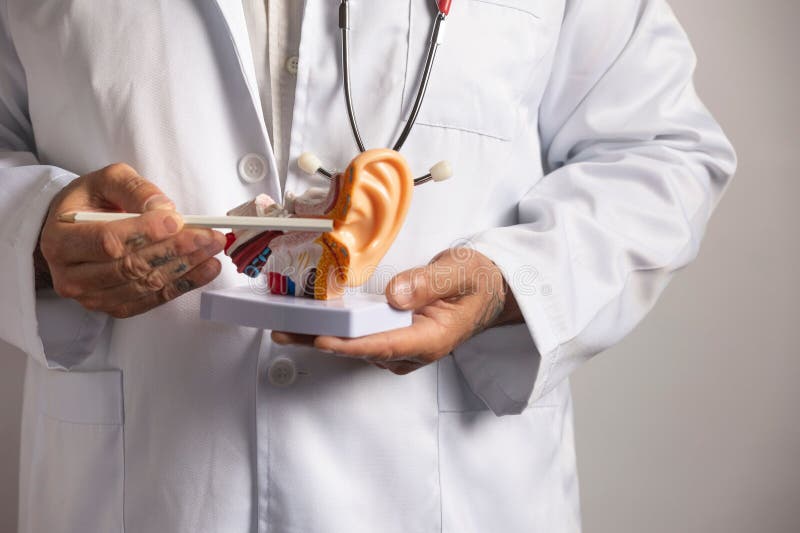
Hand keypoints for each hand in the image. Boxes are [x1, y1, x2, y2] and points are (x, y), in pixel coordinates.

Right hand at [37, 163, 226, 317]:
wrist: (76, 231)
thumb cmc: (90, 203)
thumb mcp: (106, 181)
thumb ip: (134, 189)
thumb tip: (163, 208)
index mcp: (61, 240)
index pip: (108, 241)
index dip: (146, 232)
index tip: (177, 220)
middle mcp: (71, 276)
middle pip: (131, 266)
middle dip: (175, 249)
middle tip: (208, 235)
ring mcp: (92, 297)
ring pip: (146, 284)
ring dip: (185, 267)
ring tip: (212, 248)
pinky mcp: (115, 307)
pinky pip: (154, 299)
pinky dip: (184, 284)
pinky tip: (207, 269)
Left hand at [272, 248, 522, 373]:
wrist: (488, 289)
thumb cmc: (477, 280)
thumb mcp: (459, 273)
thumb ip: (429, 283)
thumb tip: (395, 295)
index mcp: (430, 339)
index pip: (382, 345)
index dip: (349, 345)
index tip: (320, 340)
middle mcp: (410, 349)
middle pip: (359, 350)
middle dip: (319, 341)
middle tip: (282, 332)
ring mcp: (400, 345)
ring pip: (354, 345)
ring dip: (320, 336)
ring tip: (284, 326)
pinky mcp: (391, 335)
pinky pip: (358, 335)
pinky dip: (333, 328)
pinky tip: (309, 319)